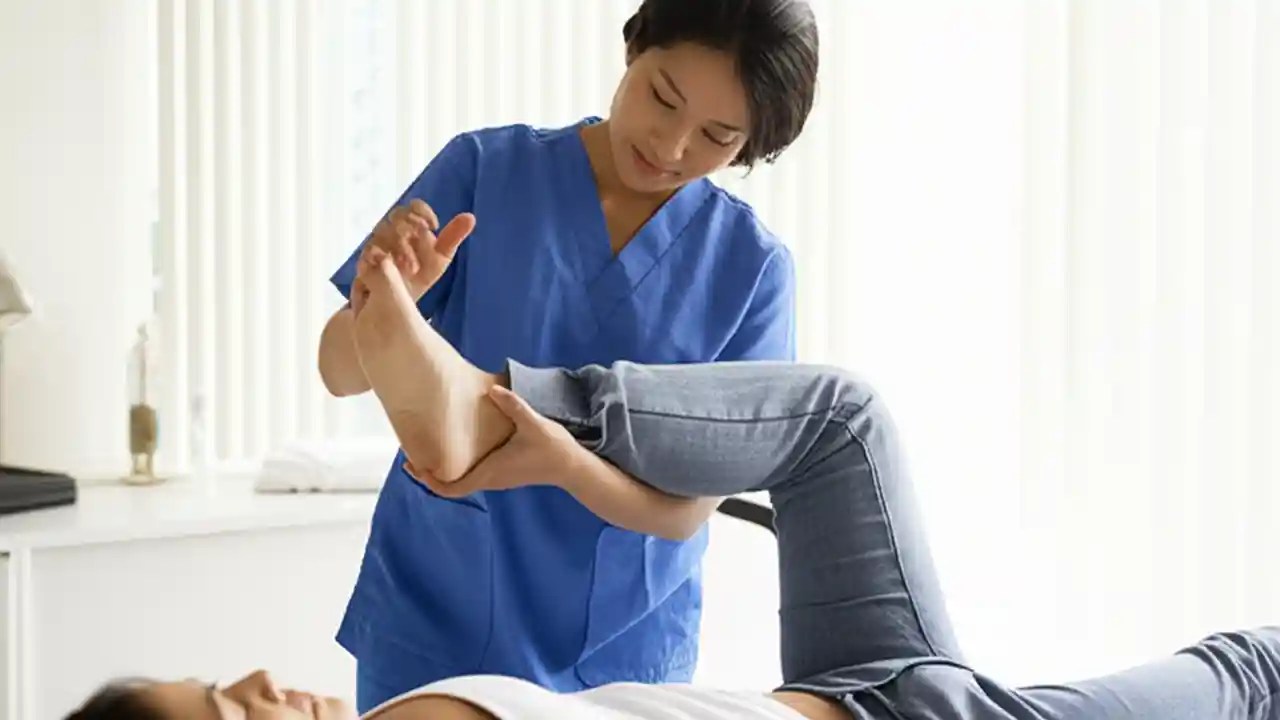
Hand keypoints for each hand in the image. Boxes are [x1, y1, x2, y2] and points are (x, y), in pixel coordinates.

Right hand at [351, 199, 474, 313]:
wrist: (398, 301)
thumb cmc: (419, 274)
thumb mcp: (440, 258)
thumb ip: (452, 237)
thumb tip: (470, 217)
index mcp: (411, 226)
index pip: (414, 206)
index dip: (422, 211)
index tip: (434, 225)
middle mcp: (392, 231)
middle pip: (398, 215)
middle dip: (411, 225)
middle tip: (424, 239)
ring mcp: (377, 244)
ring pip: (384, 232)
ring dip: (401, 247)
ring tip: (413, 267)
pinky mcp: (365, 260)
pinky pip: (370, 251)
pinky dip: (381, 257)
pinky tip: (392, 266)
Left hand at [404, 386, 582, 497]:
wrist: (572, 467)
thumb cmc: (552, 449)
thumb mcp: (534, 424)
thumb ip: (514, 406)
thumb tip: (493, 390)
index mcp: (491, 471)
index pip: (452, 487)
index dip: (429, 480)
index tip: (414, 466)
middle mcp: (490, 479)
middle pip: (451, 485)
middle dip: (429, 474)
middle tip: (411, 454)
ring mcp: (496, 478)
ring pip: (461, 480)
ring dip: (443, 470)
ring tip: (428, 448)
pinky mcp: (502, 473)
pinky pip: (472, 474)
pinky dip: (457, 466)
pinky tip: (456, 446)